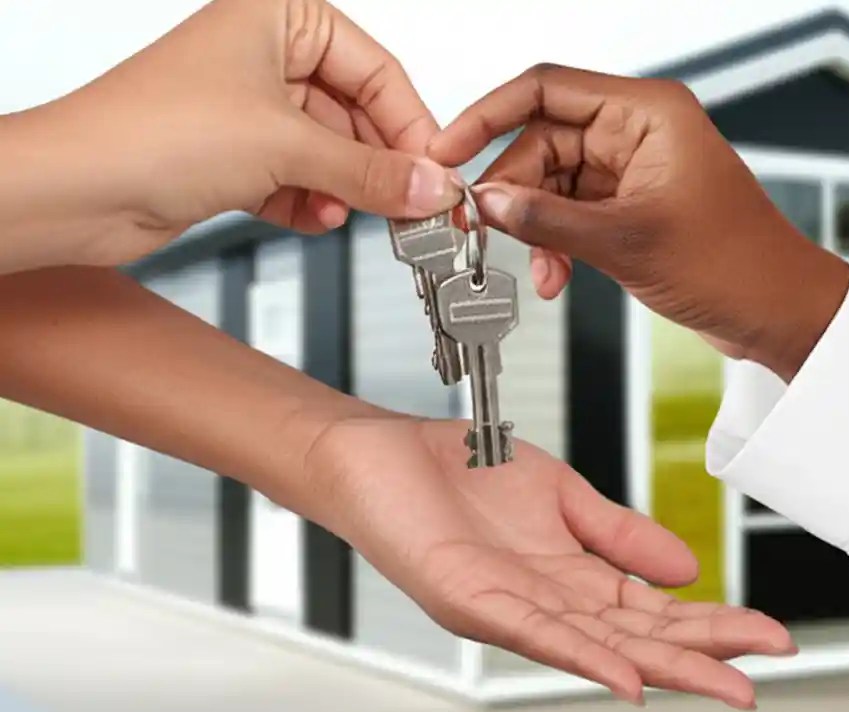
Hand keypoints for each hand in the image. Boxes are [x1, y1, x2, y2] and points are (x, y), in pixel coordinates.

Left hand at [9, 0, 457, 268]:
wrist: (74, 192)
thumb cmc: (149, 133)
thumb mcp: (288, 148)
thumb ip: (372, 172)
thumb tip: (432, 186)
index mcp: (280, 16)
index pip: (377, 71)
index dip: (411, 126)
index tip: (436, 173)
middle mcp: (264, 55)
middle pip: (356, 115)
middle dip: (378, 165)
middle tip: (411, 206)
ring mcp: (248, 108)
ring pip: (329, 152)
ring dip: (343, 189)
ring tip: (351, 213)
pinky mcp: (234, 156)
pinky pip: (299, 178)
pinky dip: (311, 202)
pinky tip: (311, 217)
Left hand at [309, 414, 795, 707]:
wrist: (380, 452)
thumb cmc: (458, 473)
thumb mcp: (562, 495)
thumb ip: (621, 534)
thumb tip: (688, 568)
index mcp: (573, 576)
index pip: (656, 612)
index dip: (712, 623)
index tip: (768, 633)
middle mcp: (547, 602)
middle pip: (640, 640)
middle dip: (706, 656)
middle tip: (766, 674)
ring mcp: (510, 607)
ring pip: (602, 647)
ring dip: (666, 669)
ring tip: (724, 686)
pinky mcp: (471, 599)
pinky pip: (538, 634)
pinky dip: (587, 657)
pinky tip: (629, 678)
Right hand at [427, 65, 848, 380]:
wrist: (777, 312)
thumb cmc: (735, 264)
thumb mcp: (627, 241)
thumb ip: (549, 219)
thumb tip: (490, 203)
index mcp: (646, 113)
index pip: (545, 89)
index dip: (488, 116)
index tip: (449, 151)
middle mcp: (637, 131)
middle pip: (542, 141)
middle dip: (513, 189)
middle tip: (484, 228)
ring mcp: (633, 169)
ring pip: (553, 182)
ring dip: (536, 227)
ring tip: (541, 267)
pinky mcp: (632, 204)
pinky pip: (573, 211)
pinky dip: (557, 241)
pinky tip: (556, 273)